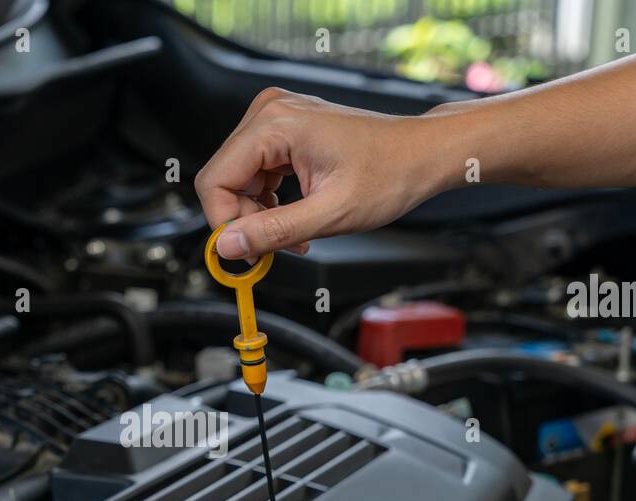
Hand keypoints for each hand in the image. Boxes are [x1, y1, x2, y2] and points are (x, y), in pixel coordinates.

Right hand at [194, 88, 455, 260]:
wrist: (420, 154)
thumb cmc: (390, 173)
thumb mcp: (330, 214)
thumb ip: (273, 231)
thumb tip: (227, 246)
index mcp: (276, 123)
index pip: (215, 180)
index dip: (226, 223)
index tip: (248, 252)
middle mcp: (269, 113)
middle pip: (224, 180)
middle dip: (245, 221)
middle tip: (276, 246)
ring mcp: (275, 119)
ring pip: (237, 180)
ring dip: (259, 215)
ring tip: (294, 234)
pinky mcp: (282, 131)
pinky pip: (254, 173)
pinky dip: (268, 202)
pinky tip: (295, 217)